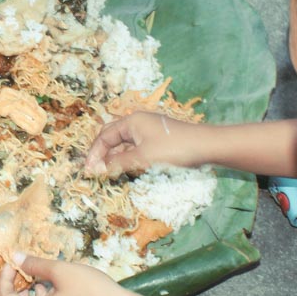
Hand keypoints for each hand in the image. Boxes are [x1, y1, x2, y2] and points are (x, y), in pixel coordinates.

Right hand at [84, 112, 203, 178]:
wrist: (206, 146)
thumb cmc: (173, 149)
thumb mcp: (142, 158)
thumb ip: (117, 163)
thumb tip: (96, 169)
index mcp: (131, 121)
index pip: (104, 136)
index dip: (94, 154)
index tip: (89, 171)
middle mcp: (138, 123)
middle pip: (113, 137)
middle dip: (103, 154)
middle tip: (97, 172)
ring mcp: (149, 131)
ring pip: (125, 144)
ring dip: (116, 158)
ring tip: (110, 174)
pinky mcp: (159, 140)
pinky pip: (137, 148)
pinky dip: (129, 159)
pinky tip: (129, 170)